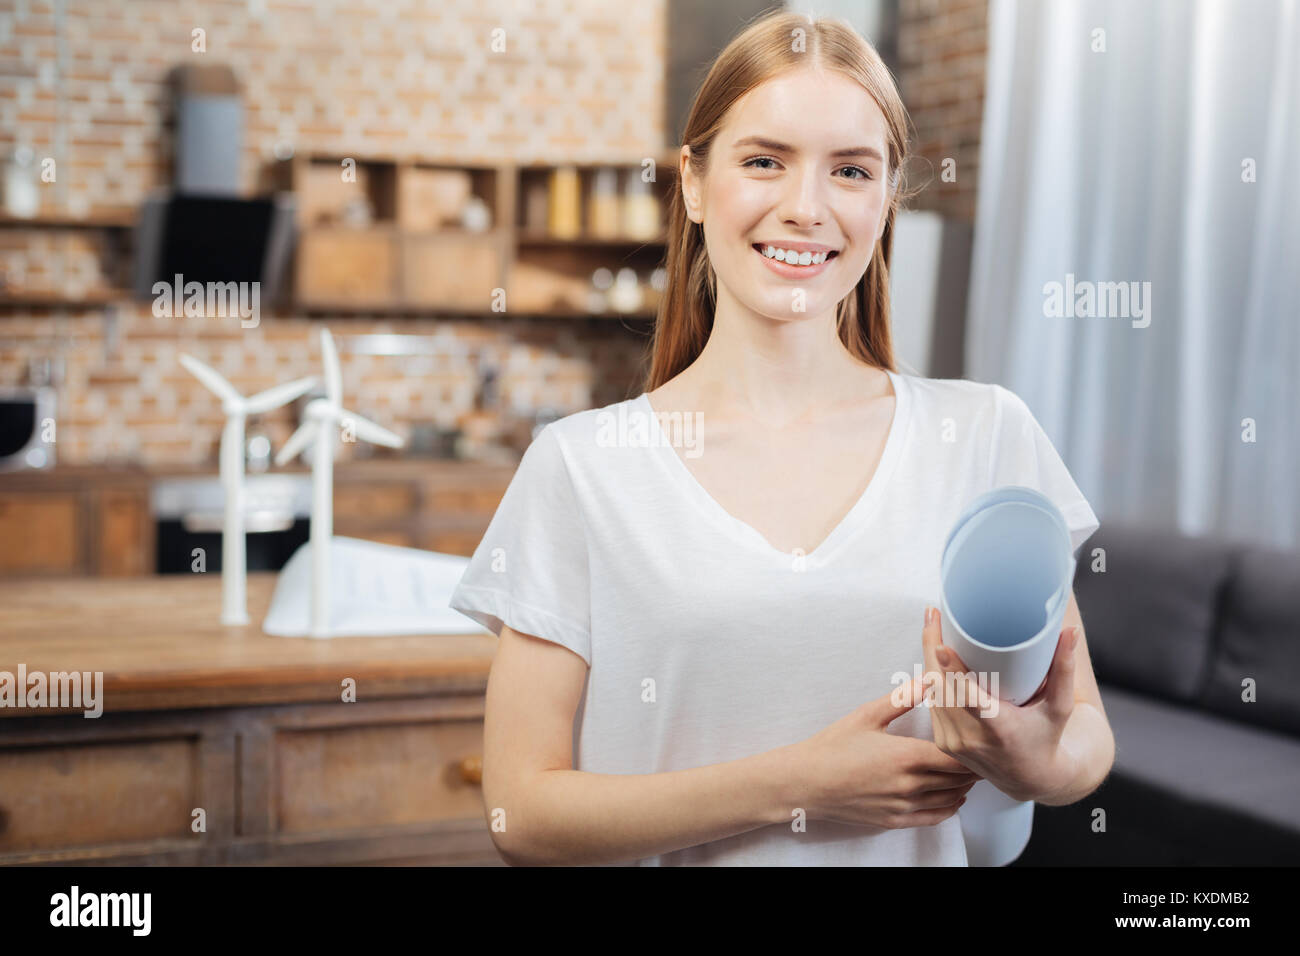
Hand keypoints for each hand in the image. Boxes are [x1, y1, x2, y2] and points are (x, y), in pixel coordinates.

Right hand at [793, 677, 979, 828]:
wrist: (806, 781)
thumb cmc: (833, 746)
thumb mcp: (867, 715)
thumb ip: (902, 698)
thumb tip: (928, 679)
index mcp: (907, 756)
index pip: (956, 757)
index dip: (973, 750)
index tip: (979, 739)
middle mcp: (910, 785)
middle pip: (958, 779)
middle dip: (972, 767)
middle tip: (979, 753)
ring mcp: (904, 806)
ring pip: (950, 798)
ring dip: (964, 786)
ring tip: (969, 772)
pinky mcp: (895, 820)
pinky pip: (934, 817)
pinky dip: (950, 807)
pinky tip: (953, 797)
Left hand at [921, 606, 1079, 802]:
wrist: (1031, 779)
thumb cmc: (1047, 737)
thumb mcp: (1060, 706)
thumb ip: (1064, 669)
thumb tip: (1071, 631)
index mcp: (999, 729)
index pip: (970, 698)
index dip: (953, 671)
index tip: (941, 644)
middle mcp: (971, 738)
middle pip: (942, 687)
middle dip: (931, 648)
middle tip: (932, 614)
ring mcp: (954, 743)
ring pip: (932, 693)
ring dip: (927, 659)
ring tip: (931, 626)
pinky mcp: (943, 744)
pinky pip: (931, 705)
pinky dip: (931, 680)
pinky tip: (931, 656)